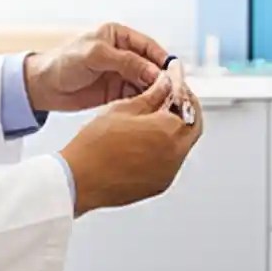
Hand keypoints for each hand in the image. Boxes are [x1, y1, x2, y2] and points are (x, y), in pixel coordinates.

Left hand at [24, 22, 184, 111]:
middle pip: (151, 66)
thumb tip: (153, 71)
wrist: (42, 87)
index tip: (174, 73)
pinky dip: (145, 103)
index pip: (148, 46)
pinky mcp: (116, 93)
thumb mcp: (95, 56)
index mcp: (118, 36)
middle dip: (161, 79)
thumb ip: (125, 61)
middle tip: (172, 92)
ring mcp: (121, 74)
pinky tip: (150, 109)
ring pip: (146, 83)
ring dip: (155, 92)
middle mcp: (123, 54)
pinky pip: (136, 97)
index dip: (163, 59)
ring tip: (164, 103)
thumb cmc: (63, 63)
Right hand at [58, 73, 203, 215]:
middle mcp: (174, 154)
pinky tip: (146, 141)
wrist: (78, 180)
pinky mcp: (158, 186)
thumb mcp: (123, 109)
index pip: (189, 105)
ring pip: (182, 146)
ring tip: (155, 121)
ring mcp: (167, 173)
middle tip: (171, 101)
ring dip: (176, 132)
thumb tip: (165, 84)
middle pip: (192, 127)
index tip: (175, 86)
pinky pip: (170, 163)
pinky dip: (165, 149)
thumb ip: (152, 95)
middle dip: (185, 112)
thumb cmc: (95, 145)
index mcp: (168, 131)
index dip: (183, 92)